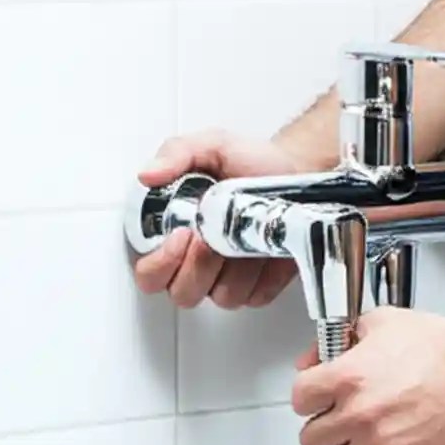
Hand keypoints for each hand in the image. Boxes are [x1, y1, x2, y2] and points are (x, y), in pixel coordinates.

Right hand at [133, 130, 304, 308]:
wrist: (296, 171)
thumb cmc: (250, 162)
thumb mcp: (210, 146)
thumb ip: (176, 155)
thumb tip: (147, 175)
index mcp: (172, 234)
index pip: (149, 273)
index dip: (160, 263)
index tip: (182, 235)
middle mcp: (195, 262)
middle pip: (182, 292)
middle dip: (198, 267)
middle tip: (211, 237)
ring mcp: (228, 278)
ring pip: (221, 297)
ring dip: (234, 268)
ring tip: (244, 236)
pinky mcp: (259, 287)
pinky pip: (254, 297)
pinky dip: (262, 275)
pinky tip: (264, 248)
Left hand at [291, 307, 444, 444]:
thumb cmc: (443, 347)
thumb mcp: (382, 323)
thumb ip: (341, 339)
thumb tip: (315, 358)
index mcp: (348, 376)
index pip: (298, 399)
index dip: (309, 398)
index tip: (319, 399)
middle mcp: (358, 413)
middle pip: (310, 438)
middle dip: (324, 428)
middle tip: (339, 421)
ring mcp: (379, 444)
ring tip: (357, 444)